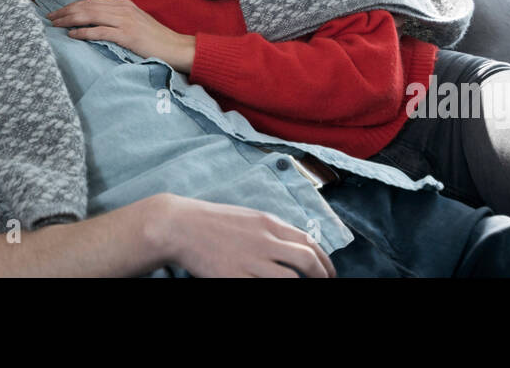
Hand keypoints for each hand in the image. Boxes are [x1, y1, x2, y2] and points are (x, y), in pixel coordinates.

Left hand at [46, 0, 195, 71]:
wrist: (176, 47)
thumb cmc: (155, 39)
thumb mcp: (135, 23)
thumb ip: (117, 20)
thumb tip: (96, 23)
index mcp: (124, 4)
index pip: (92, 1)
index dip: (72, 5)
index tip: (58, 12)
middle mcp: (123, 8)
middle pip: (87, 6)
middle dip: (66, 11)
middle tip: (49, 17)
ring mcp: (125, 21)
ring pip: (90, 15)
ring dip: (69, 19)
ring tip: (55, 24)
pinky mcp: (127, 35)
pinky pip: (100, 31)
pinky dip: (83, 32)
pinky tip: (72, 35)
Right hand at [146, 193, 336, 277]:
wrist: (180, 226)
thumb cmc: (212, 221)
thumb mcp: (248, 218)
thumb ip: (271, 231)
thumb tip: (294, 245)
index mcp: (269, 223)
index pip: (309, 242)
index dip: (325, 260)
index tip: (329, 272)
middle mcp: (265, 241)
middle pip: (307, 261)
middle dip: (322, 276)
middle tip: (325, 283)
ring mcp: (251, 261)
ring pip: (291, 279)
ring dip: (302, 286)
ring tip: (304, 290)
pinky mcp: (236, 277)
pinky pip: (265, 289)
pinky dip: (276, 291)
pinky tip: (277, 290)